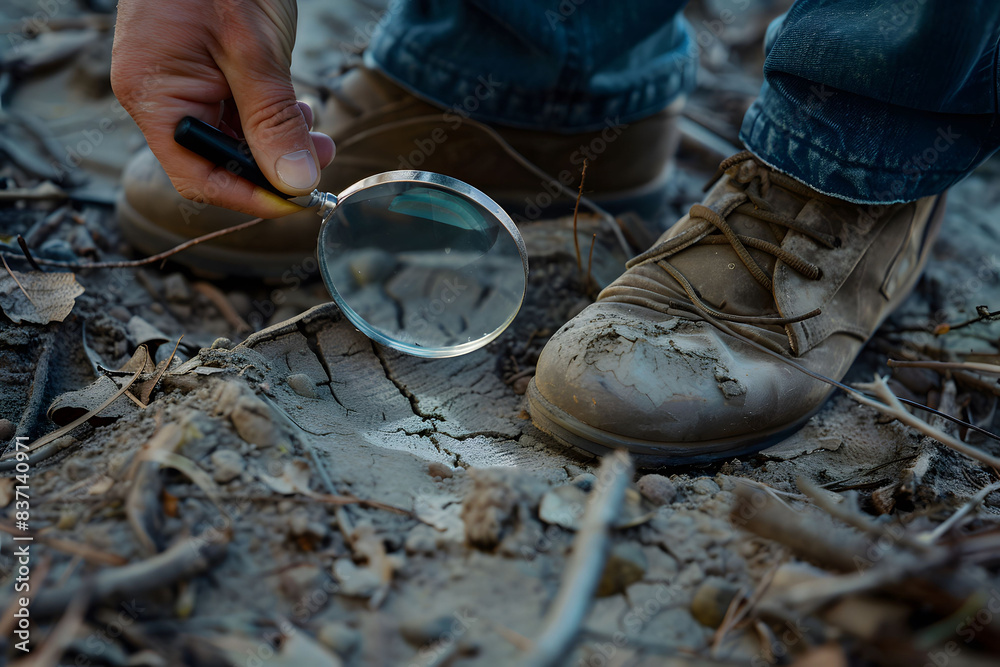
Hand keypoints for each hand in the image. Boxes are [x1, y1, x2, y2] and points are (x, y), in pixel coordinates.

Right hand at [111, 0, 335, 217]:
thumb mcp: (254, 51)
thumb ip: (272, 120)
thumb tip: (295, 182)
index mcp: (154, 95)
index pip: (197, 177)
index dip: (249, 196)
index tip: (297, 201)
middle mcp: (160, 96)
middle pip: (217, 162)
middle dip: (272, 167)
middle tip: (320, 158)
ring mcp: (180, 84)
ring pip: (232, 139)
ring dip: (276, 143)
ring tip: (313, 128)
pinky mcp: (202, 72)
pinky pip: (235, 113)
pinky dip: (268, 118)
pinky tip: (295, 108)